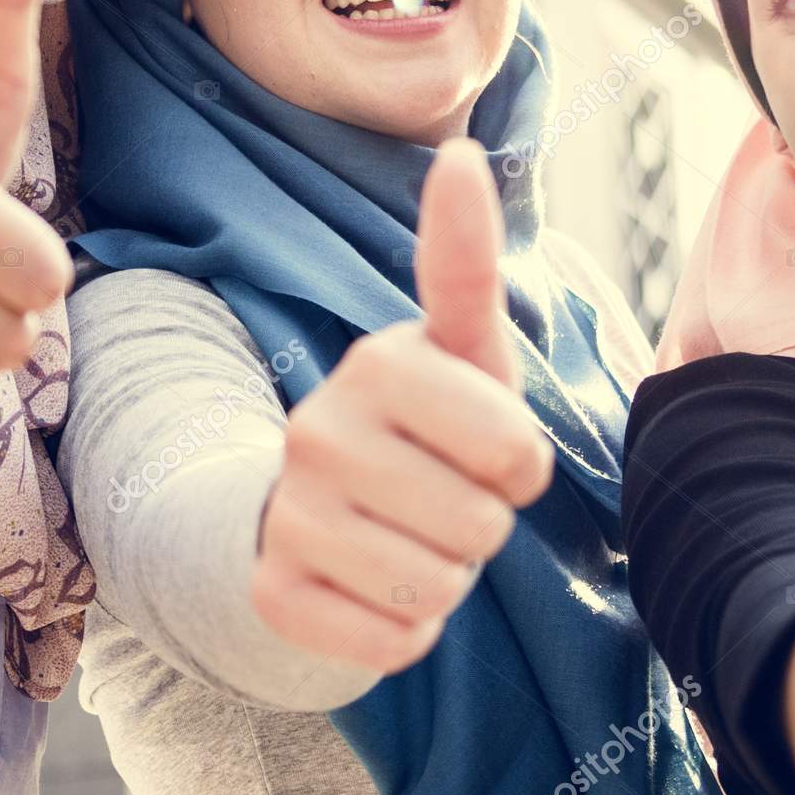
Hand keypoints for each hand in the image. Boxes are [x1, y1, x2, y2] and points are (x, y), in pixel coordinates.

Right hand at [253, 137, 552, 675]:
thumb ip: (466, 259)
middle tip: (440, 495)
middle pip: (482, 528)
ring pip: (437, 590)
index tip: (485, 443)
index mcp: (380, 365)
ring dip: (446, 576)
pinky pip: (391, 644)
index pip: (517, 453)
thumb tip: (459, 150)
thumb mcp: (463, 349)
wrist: (326, 507)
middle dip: (483, 525)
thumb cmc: (427, 422)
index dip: (521, 465)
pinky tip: (374, 585)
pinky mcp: (273, 592)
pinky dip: (404, 631)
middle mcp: (318, 432)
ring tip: (411, 534)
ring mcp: (288, 514)